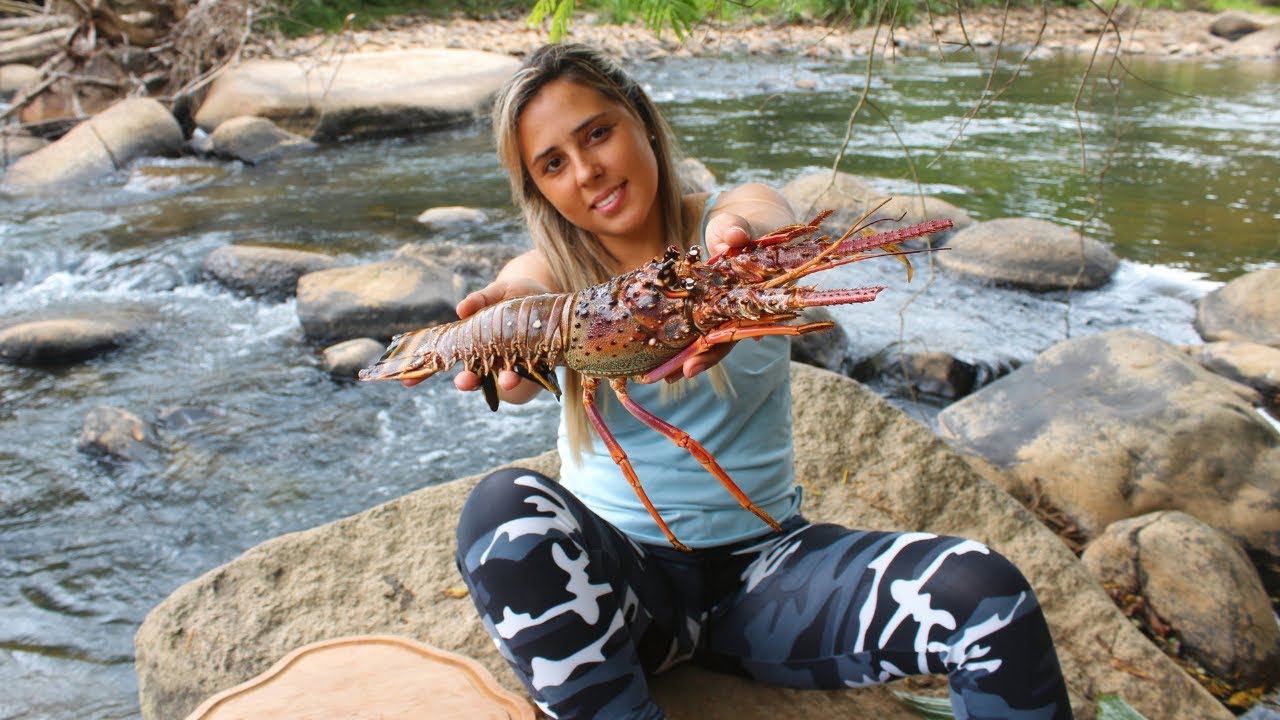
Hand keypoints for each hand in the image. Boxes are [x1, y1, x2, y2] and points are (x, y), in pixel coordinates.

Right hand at [399, 277, 548, 393]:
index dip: (424, 372)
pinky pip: (536, 377)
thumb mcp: (500, 291)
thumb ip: (481, 299)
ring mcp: (515, 364)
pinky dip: (535, 376)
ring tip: (509, 378)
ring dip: (505, 381)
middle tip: (464, 381)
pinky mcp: (541, 366)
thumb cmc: (519, 294)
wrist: (555, 296)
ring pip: (503, 380)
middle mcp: (492, 358)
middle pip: (472, 376)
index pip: (444, 359)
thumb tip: (460, 309)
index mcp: (474, 342)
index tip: (405, 382)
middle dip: (467, 382)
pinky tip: (535, 372)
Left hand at [659, 212, 756, 382]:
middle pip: (711, 344)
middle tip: (664, 377)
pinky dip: (668, 339)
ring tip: (652, 375)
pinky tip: (649, 353)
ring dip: (677, 358)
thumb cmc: (738, 229)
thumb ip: (737, 230)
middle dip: (689, 362)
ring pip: (696, 340)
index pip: (730, 332)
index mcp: (741, 299)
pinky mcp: (693, 306)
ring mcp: (710, 311)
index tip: (691, 367)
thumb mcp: (739, 227)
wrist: (733, 231)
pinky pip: (682, 325)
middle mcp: (727, 311)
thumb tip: (733, 235)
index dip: (711, 352)